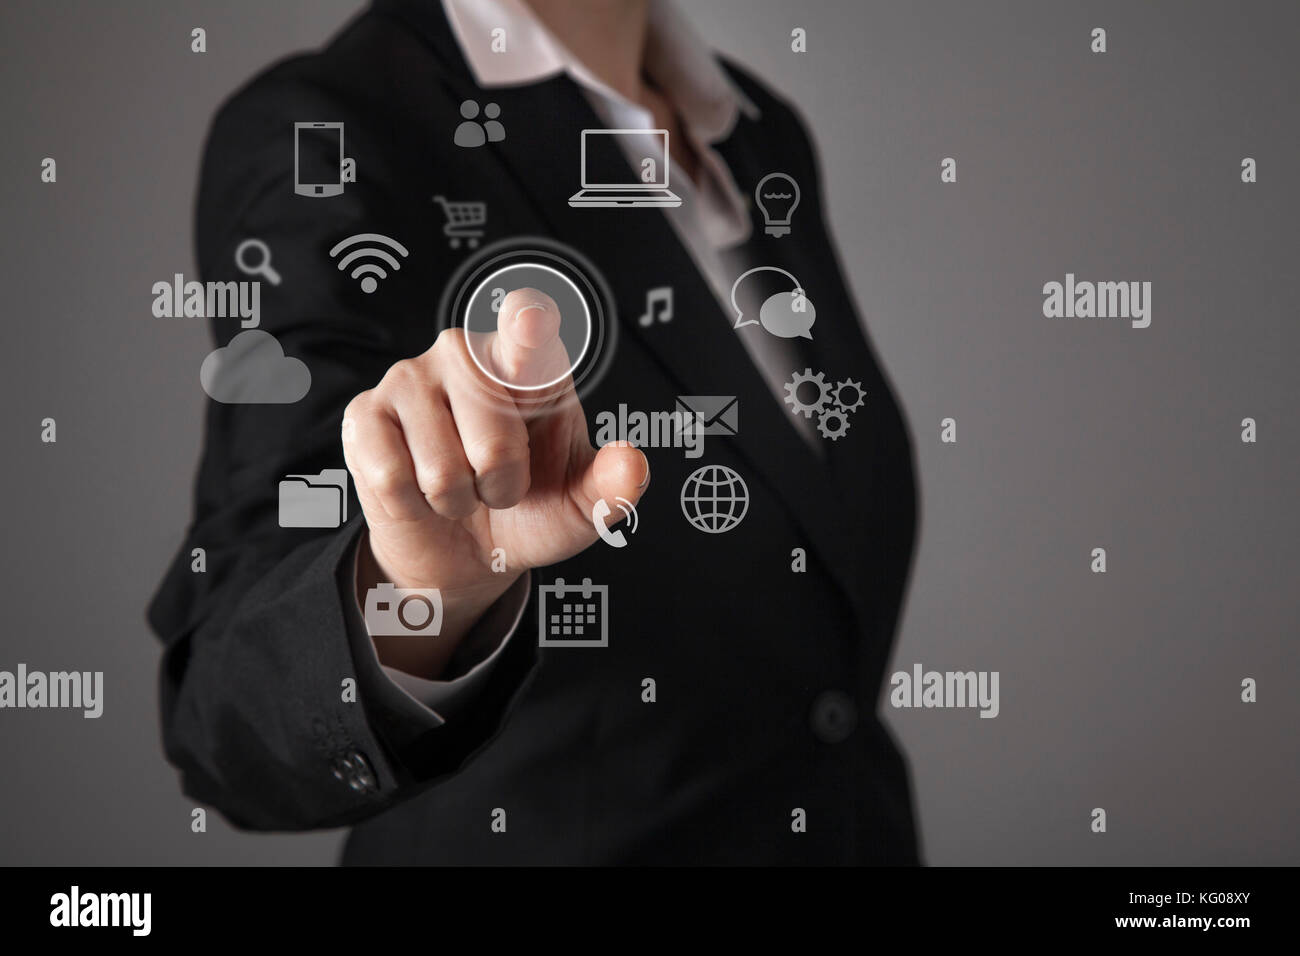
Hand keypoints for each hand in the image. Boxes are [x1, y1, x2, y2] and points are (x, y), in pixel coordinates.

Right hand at [341, 288, 648, 677]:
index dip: (527, 326)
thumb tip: (632, 464)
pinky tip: (418, 490)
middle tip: (498, 482)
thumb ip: (611, 487)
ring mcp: (410, 377)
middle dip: (502, 486)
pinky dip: (413, 505)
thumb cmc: (530, 509)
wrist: (464, 548)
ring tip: (460, 487)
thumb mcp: (579, 506)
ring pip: (442, 470)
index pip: (528, 325)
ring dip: (457, 501)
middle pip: (494, 442)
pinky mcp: (365, 413)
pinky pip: (391, 477)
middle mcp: (467, 352)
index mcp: (530, 360)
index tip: (530, 324)